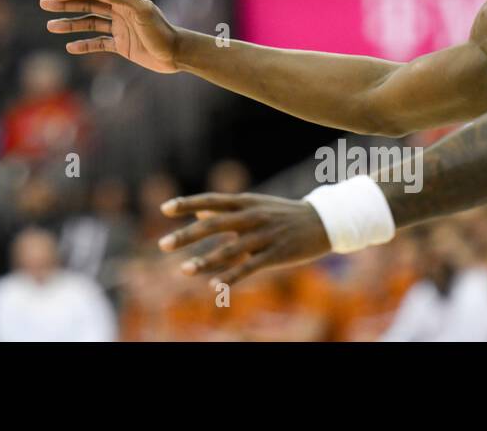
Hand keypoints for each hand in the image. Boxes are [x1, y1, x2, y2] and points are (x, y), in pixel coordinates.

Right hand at [40, 0, 180, 73]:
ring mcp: (119, 29)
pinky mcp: (121, 45)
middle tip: (44, 4)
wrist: (176, 54)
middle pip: (86, 5)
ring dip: (70, 24)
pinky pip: (98, 43)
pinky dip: (84, 45)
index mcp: (122, 1)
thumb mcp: (144, 12)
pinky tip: (70, 47)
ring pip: (89, 23)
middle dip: (65, 5)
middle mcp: (118, 12)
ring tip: (50, 26)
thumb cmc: (161, 32)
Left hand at [158, 193, 331, 286]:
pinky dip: (232, 277)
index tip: (164, 209)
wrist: (323, 221)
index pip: (210, 200)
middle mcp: (252, 216)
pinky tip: (214, 286)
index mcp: (245, 202)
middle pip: (214, 224)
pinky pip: (250, 267)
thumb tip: (198, 212)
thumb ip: (226, 210)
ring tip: (184, 270)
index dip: (187, 204)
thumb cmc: (283, 213)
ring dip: (205, 261)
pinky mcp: (275, 254)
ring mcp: (264, 236)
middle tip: (163, 244)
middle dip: (187, 235)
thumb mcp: (255, 205)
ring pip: (230, 250)